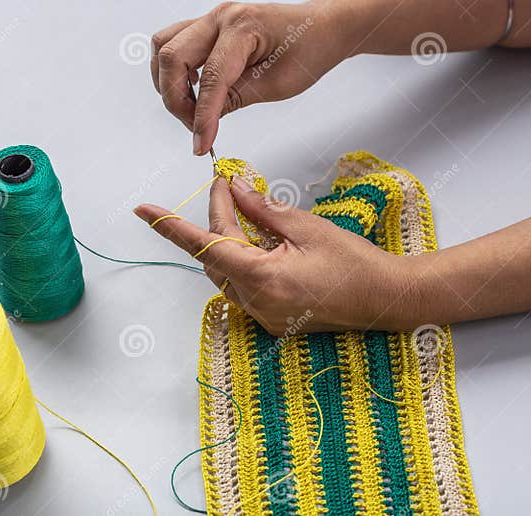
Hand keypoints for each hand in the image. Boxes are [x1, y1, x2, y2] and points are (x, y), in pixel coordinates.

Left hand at [134, 177, 420, 334]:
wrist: (387, 299)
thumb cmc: (354, 262)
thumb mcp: (307, 228)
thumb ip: (264, 210)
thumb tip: (236, 191)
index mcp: (261, 278)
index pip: (205, 245)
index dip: (170, 227)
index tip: (143, 211)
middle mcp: (256, 302)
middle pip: (217, 256)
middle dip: (217, 219)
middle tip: (227, 185)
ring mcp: (264, 315)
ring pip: (228, 273)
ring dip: (229, 241)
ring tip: (242, 208)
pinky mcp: (274, 320)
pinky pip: (244, 288)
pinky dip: (244, 261)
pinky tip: (259, 241)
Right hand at [150, 1, 353, 155]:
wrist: (320, 28)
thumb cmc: (308, 50)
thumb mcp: (277, 84)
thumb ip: (236, 99)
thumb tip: (203, 122)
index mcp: (244, 28)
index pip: (211, 78)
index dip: (202, 117)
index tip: (201, 145)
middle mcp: (221, 17)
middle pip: (172, 57)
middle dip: (175, 99)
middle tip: (194, 127)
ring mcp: (211, 19)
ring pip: (164, 47)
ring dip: (167, 82)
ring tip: (191, 108)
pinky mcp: (208, 28)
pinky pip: (173, 43)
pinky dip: (172, 69)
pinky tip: (192, 87)